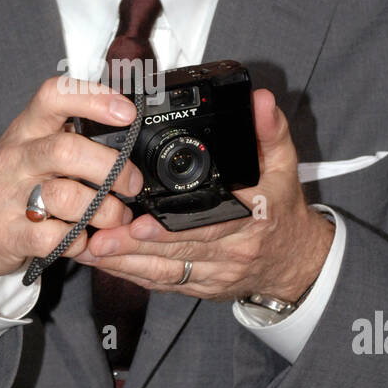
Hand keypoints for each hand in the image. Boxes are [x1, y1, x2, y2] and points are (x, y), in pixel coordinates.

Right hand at [0, 77, 143, 290]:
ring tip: (116, 218)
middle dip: (113, 169)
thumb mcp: (28, 148)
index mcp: (25, 130)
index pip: (54, 97)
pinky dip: (79, 241)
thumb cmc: (6, 184)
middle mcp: (16, 158)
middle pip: (68, 150)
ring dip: (104, 211)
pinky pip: (55, 237)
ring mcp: (8, 196)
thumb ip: (66, 136)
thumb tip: (124, 131)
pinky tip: (83, 239)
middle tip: (131, 184)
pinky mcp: (7, 233)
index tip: (126, 113)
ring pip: (67, 196)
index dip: (93, 98)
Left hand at [73, 89, 333, 300]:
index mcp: (251, 216)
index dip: (171, 227)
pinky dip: (134, 275)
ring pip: (166, 270)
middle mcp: (232, 249)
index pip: (209, 224)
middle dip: (135, 245)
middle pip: (178, 250)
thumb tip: (260, 101)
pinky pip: (164, 283)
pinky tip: (108, 263)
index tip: (140, 222)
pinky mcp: (202, 287)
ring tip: (93, 249)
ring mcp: (216, 272)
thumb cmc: (282, 209)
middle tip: (99, 236)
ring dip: (127, 262)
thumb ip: (269, 131)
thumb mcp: (284, 164)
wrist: (295, 260)